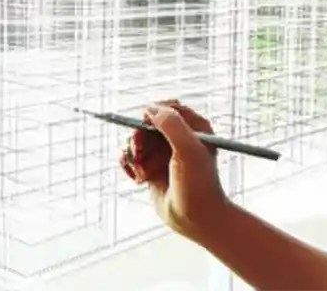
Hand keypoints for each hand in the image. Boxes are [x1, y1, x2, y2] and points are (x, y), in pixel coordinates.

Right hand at [119, 100, 227, 246]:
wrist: (194, 218)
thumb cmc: (197, 184)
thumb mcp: (189, 150)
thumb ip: (171, 125)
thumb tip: (150, 109)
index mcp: (195, 128)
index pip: (169, 107)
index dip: (153, 113)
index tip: (144, 124)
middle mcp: (179, 138)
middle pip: (147, 123)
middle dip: (138, 137)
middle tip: (138, 152)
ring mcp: (164, 154)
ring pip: (136, 140)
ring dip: (133, 154)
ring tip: (142, 173)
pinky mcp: (152, 168)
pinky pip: (131, 158)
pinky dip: (129, 165)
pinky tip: (137, 178)